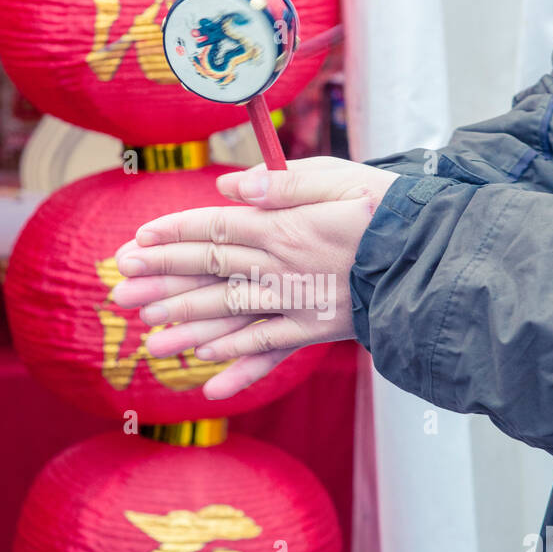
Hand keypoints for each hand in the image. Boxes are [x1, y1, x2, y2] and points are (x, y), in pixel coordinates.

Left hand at [112, 157, 398, 400]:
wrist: (432, 256)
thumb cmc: (386, 210)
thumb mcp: (338, 178)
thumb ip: (283, 183)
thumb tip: (232, 187)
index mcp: (284, 225)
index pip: (215, 227)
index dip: (172, 234)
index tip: (137, 240)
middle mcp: (282, 265)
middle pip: (209, 271)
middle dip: (160, 281)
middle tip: (119, 291)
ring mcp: (296, 301)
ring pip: (229, 314)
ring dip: (185, 327)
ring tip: (147, 341)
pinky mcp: (316, 329)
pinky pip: (269, 347)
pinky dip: (238, 362)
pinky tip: (207, 373)